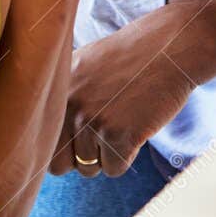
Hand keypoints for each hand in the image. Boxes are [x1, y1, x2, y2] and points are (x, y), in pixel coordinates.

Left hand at [50, 3, 213, 177]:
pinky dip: (128, 156)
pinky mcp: (120, 135)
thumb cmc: (133, 57)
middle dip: (81, 157)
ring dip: (107, 154)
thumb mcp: (86, 64)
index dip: (64, 143)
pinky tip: (138, 127)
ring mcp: (94, 121)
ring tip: (125, 121)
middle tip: (105, 133)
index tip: (83, 133)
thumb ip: (66, 97)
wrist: (172, 47)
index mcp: (58, 88)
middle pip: (60, 164)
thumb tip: (51, 142)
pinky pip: (114, 169)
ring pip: (89, 168)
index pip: (43, 141)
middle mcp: (70, 104)